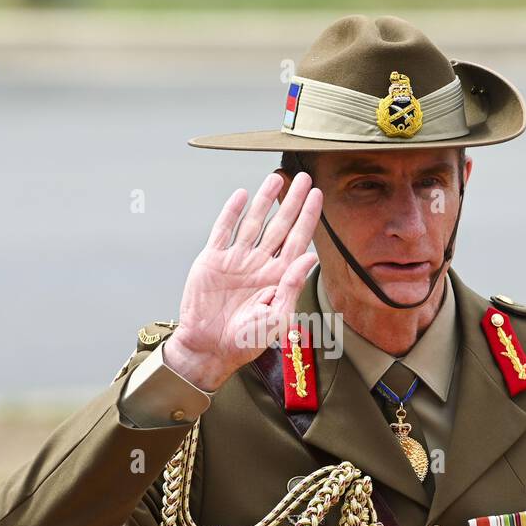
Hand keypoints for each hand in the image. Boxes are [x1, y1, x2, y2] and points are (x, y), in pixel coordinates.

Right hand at [165, 171, 321, 391]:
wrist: (209, 347)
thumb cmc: (245, 341)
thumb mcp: (276, 319)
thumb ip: (292, 287)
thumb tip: (310, 257)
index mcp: (278, 277)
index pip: (298, 240)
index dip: (308, 217)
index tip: (317, 196)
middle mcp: (260, 264)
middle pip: (280, 225)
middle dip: (292, 201)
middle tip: (303, 178)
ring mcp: (237, 259)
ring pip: (254, 222)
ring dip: (265, 200)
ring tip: (276, 178)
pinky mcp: (213, 259)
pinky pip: (224, 230)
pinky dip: (232, 212)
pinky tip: (242, 195)